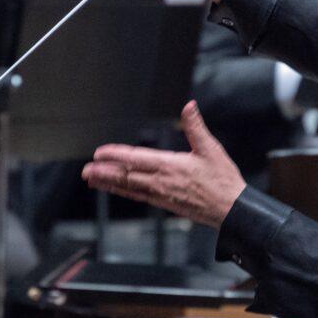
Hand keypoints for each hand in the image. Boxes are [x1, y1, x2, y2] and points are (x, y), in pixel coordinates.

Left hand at [82, 101, 245, 228]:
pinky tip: (116, 190)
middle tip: (86, 171)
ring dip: (109, 183)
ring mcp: (160, 195)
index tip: (100, 153)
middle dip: (104, 172)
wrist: (231, 210)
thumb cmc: (222, 181)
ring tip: (92, 180)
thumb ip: (196, 127)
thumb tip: (189, 107)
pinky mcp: (164, 203)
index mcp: (170, 166)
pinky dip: (124, 192)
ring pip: (129, 187)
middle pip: (126, 176)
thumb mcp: (211, 149)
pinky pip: (138, 196)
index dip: (115, 155)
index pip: (135, 159)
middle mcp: (161, 182)